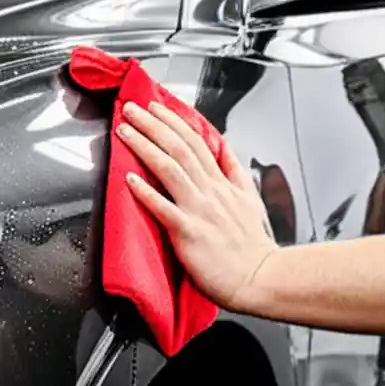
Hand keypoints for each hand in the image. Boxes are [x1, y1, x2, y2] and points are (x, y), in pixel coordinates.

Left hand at [116, 101, 277, 311]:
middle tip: (132, 109)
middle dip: (154, 124)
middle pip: (179, 147)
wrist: (259, 278)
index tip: (156, 107)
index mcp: (222, 183)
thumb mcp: (250, 199)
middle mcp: (210, 191)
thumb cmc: (252, 246)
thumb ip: (235, 171)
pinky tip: (128, 179)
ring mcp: (199, 210)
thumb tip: (226, 148)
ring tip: (125, 131)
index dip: (173, 121)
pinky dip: (146, 192)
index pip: (196, 142)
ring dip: (145, 146)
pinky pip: (163, 208)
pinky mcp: (189, 232)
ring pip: (170, 169)